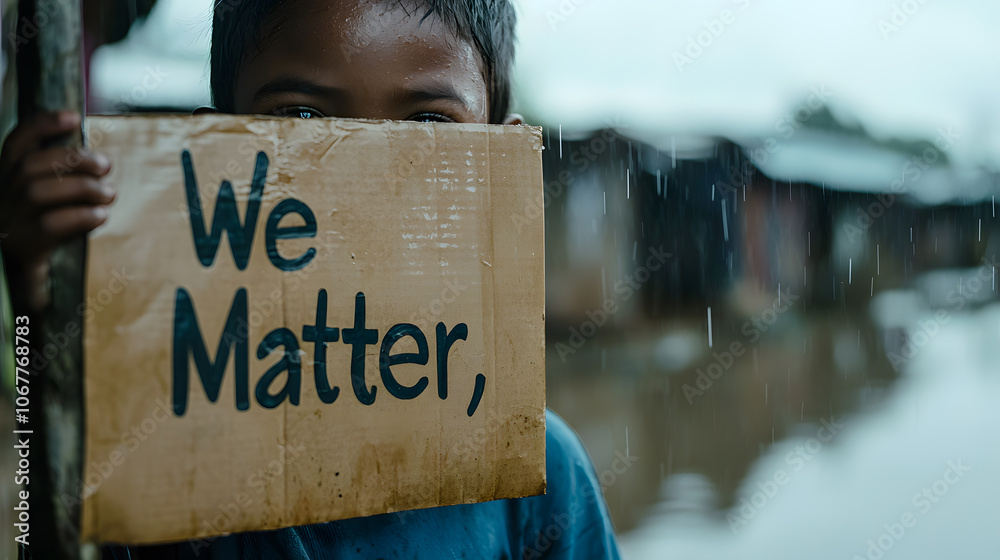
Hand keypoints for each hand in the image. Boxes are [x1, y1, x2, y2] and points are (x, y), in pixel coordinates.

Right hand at [0, 111, 115, 311]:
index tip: (72, 117)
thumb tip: (95, 159)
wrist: (25, 290)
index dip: (41, 126)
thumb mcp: (49, 204)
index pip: (14, 144)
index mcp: (3, 183)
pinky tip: (100, 216)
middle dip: (74, 158)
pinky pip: (50, 225)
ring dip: (82, 187)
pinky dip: (81, 216)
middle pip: (31, 165)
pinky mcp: (23, 250)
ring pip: (38, 192)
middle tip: (106, 165)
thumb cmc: (46, 240)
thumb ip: (60, 180)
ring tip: (109, 193)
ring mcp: (7, 225)